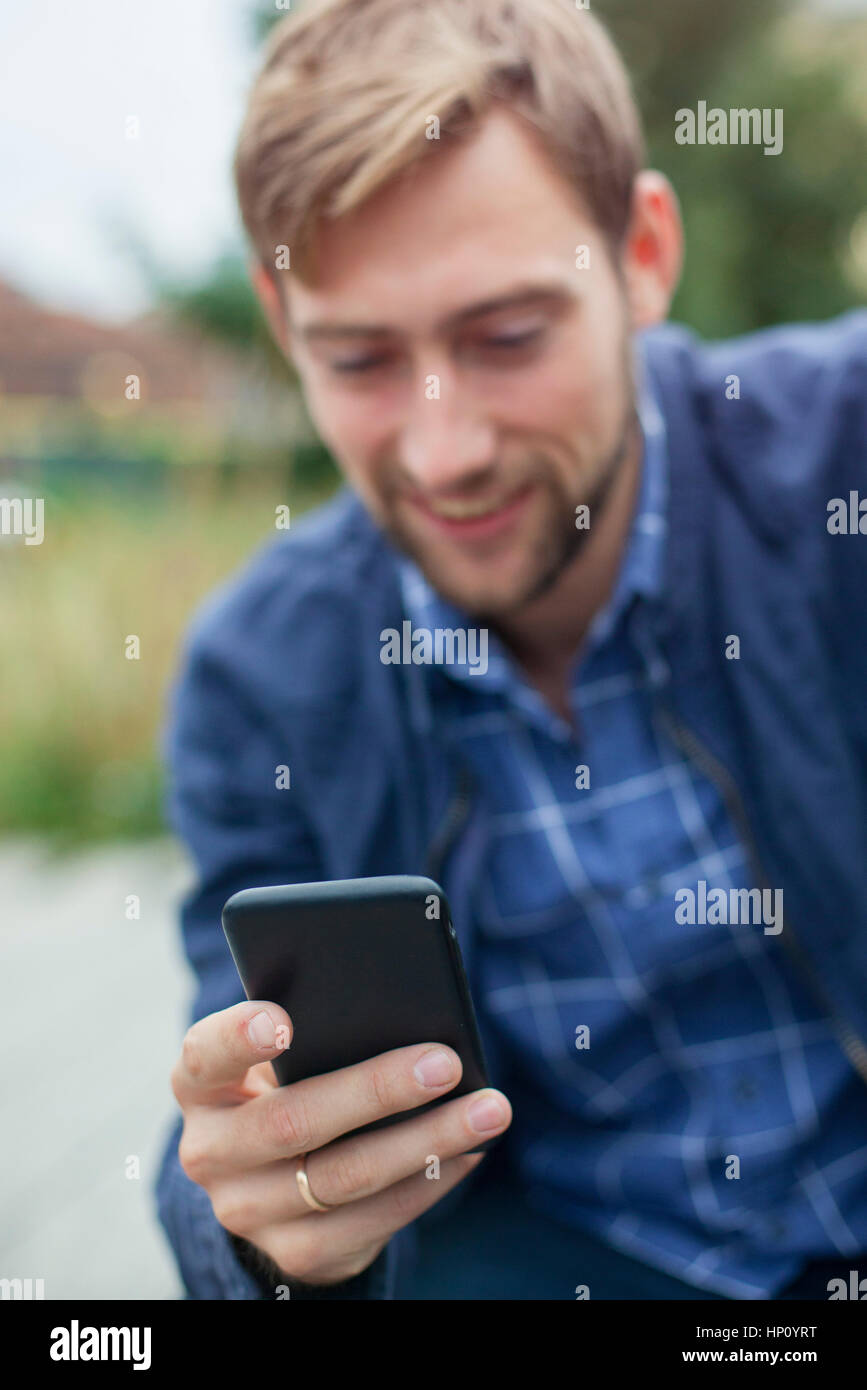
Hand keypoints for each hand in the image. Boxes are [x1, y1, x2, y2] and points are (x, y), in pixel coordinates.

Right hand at [171, 1000, 511, 1286]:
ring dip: (427, 1141)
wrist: (269, 1180)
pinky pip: (373, 1220)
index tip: (283, 1019)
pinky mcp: (296, 1253)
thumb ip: (317, 1033)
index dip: (238, 1036)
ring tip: (488, 1109)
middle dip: (377, 1089)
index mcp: (200, 1084)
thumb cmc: (289, 1083)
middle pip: (294, 1120)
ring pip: (346, 1176)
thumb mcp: (280, 1058)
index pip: (205, 1054)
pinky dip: (430, 1182)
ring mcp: (248, 1210)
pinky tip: (469, 1150)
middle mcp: (211, 1151)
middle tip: (446, 1063)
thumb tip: (411, 1016)